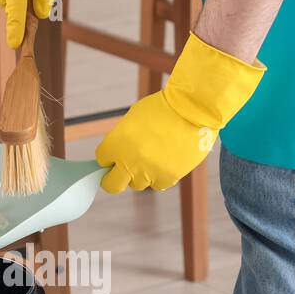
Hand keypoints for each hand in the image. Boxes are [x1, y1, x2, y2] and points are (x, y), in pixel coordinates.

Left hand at [96, 33, 265, 192]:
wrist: (192, 109)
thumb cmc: (163, 108)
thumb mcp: (134, 118)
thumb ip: (122, 139)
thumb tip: (117, 154)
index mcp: (117, 143)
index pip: (102, 160)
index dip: (109, 157)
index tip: (114, 156)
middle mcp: (129, 161)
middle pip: (111, 185)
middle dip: (114, 179)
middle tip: (121, 172)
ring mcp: (147, 172)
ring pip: (137, 184)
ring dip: (141, 174)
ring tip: (154, 157)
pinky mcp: (167, 178)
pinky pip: (157, 184)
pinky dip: (160, 176)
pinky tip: (167, 160)